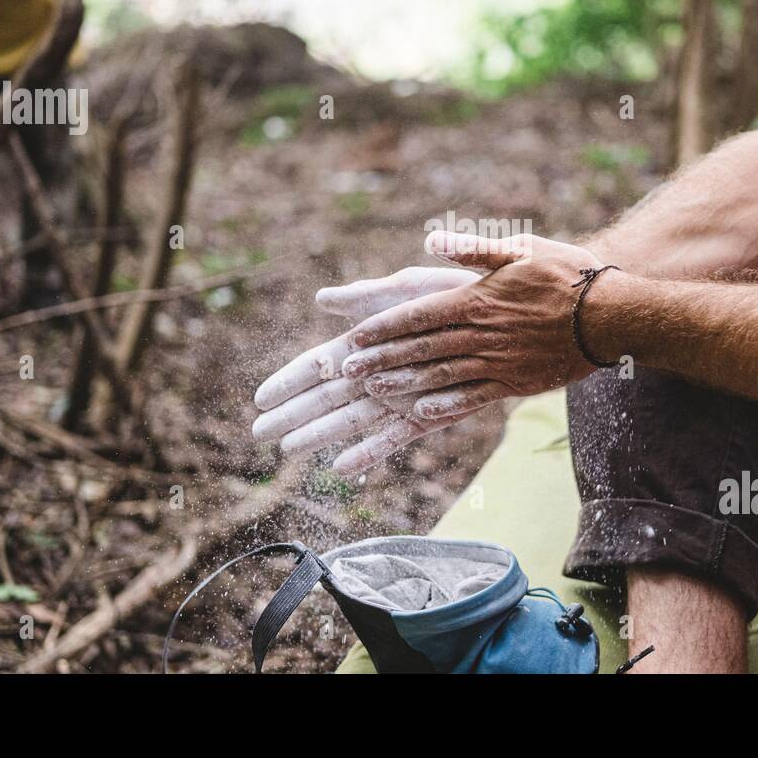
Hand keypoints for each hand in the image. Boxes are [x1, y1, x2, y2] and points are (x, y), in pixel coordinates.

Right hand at [252, 265, 480, 473]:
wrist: (499, 318)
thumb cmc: (450, 296)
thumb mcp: (406, 289)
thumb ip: (365, 297)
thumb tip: (322, 299)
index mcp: (365, 345)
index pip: (316, 366)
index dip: (287, 381)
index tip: (259, 398)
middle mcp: (376, 374)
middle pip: (324, 398)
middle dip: (291, 414)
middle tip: (258, 432)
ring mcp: (398, 397)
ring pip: (349, 421)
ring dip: (318, 435)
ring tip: (287, 449)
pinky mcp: (425, 416)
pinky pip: (392, 439)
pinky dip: (367, 453)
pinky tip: (340, 467)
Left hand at [343, 230, 602, 418]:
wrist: (611, 315)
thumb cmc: (566, 274)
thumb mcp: (519, 250)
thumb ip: (473, 250)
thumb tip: (432, 241)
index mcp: (478, 299)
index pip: (419, 314)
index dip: (384, 327)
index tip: (355, 336)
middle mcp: (483, 333)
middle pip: (422, 347)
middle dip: (382, 358)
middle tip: (346, 370)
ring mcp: (499, 362)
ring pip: (442, 375)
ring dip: (404, 384)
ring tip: (372, 391)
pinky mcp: (515, 383)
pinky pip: (474, 397)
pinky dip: (446, 406)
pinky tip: (420, 414)